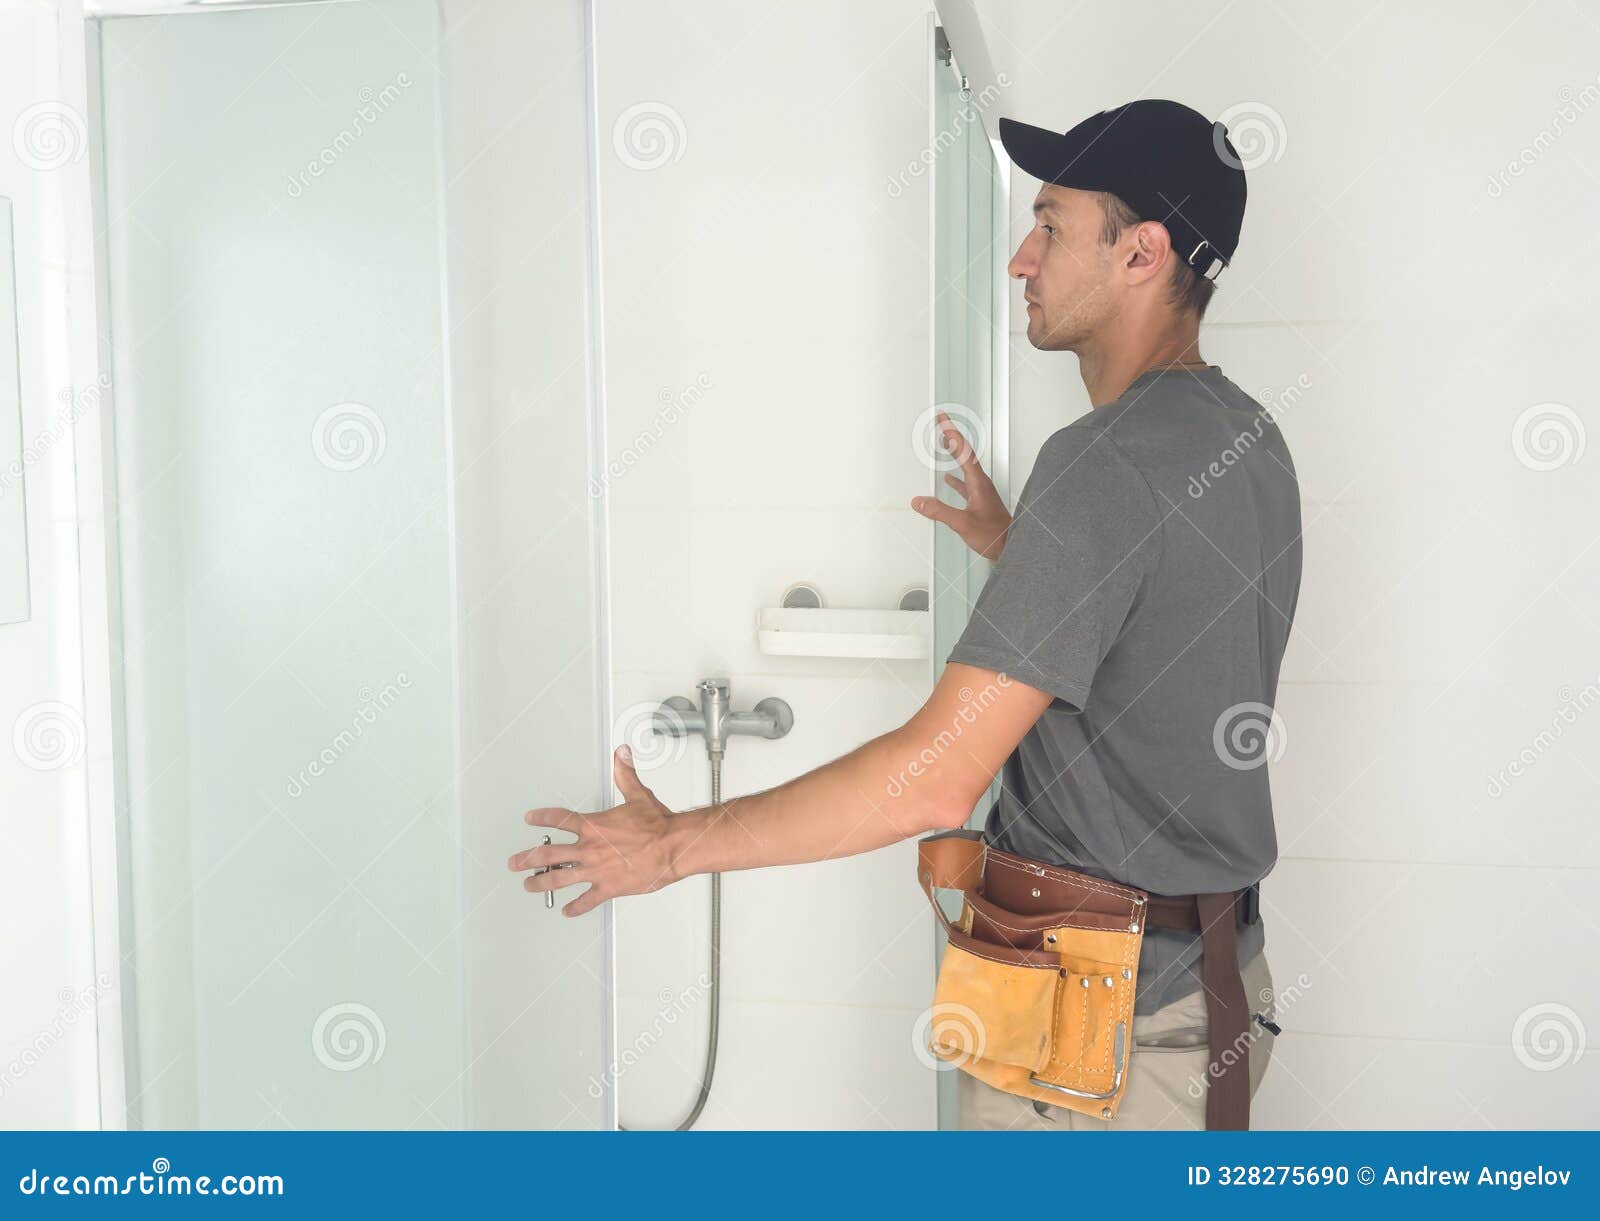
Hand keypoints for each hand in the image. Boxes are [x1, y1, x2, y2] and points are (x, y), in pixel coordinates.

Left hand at [508, 744, 681, 916]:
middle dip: (527, 859)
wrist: (674, 847)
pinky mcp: (609, 888)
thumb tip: (622, 754)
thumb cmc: (658, 825)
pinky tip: (567, 911)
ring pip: (559, 880)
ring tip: (529, 886)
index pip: (559, 820)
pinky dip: (575, 907)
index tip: (530, 818)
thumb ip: (625, 775)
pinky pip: (586, 901)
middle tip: (515, 862)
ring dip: (540, 883)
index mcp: (593, 826)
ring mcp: (596, 871)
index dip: (541, 818)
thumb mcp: (639, 795)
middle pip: (549, 855)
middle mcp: (589, 849)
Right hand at [911, 411, 1010, 561]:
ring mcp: (981, 492)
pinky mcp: (979, 502)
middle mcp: (981, 484)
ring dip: (954, 454)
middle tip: (942, 424)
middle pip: (964, 454)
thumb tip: (919, 501)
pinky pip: (964, 483)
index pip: (962, 451)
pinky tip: (948, 479)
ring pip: (964, 467)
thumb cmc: (994, 535)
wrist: (1010, 545)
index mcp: (978, 483)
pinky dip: (955, 478)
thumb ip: (939, 511)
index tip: (943, 418)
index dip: (951, 433)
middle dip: (952, 437)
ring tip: (944, 444)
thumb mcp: (962, 523)